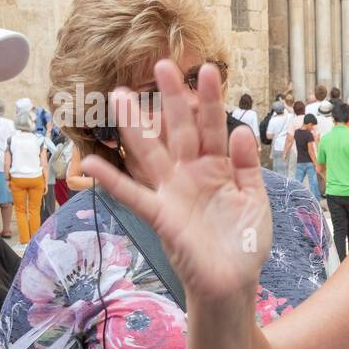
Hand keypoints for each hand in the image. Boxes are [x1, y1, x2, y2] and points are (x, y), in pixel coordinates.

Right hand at [80, 61, 271, 304]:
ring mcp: (174, 192)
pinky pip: (134, 195)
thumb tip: (242, 131)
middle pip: (180, 129)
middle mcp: (191, 174)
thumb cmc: (244, 242)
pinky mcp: (162, 216)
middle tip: (162, 65)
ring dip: (135, 126)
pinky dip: (113, 181)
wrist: (233, 283)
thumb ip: (249, 167)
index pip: (213, 127)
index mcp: (218, 167)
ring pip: (152, 153)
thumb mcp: (256, 200)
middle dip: (171, 99)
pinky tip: (92, 163)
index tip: (207, 69)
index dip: (210, 100)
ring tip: (119, 96)